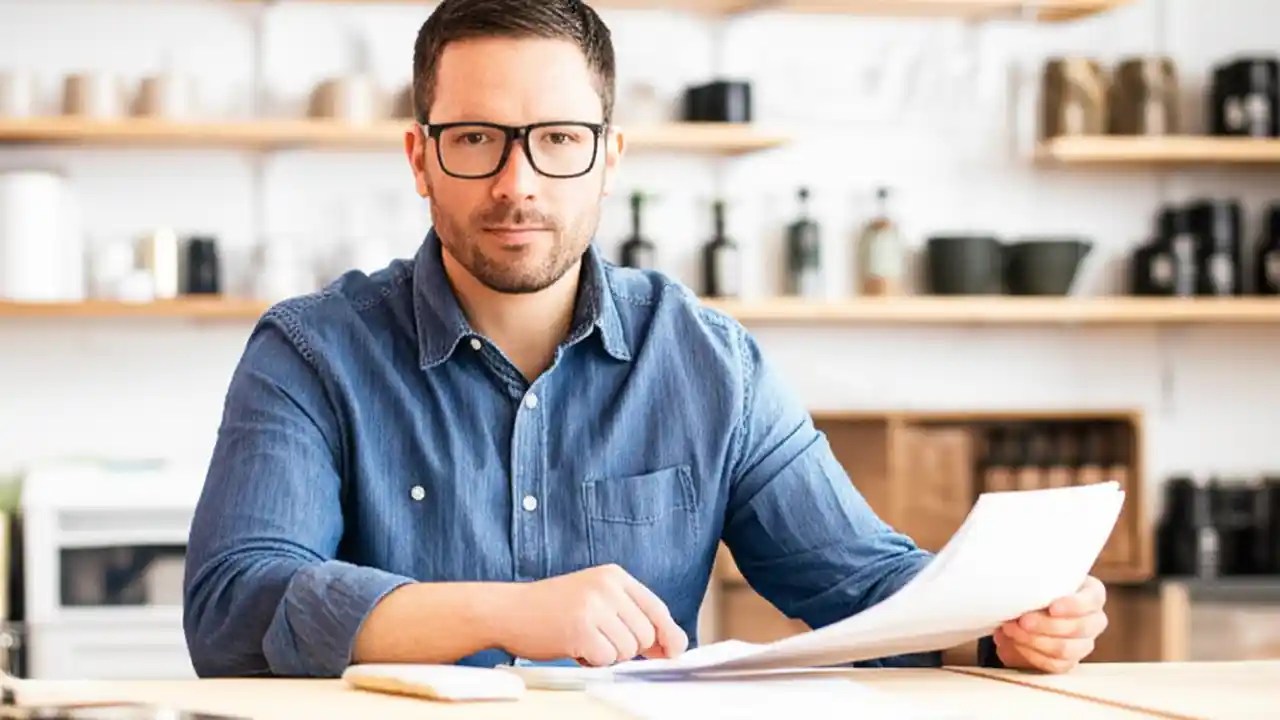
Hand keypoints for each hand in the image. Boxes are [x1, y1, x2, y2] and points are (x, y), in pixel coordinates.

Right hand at [497, 564, 687, 667]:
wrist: (509, 610)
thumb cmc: (552, 609)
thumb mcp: (596, 600)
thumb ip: (631, 617)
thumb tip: (672, 645)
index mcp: (614, 576)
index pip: (657, 608)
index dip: (668, 634)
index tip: (672, 650)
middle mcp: (607, 586)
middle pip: (646, 633)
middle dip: (629, 647)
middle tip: (601, 640)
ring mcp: (593, 606)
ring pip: (628, 649)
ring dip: (609, 654)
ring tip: (585, 640)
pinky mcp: (580, 629)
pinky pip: (606, 659)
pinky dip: (593, 661)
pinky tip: (575, 646)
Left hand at [994, 576, 1107, 673]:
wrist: (1022, 614)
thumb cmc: (1033, 590)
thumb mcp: (1036, 580)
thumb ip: (1036, 582)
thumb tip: (1020, 588)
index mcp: (1092, 594)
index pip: (1093, 600)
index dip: (1074, 605)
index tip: (1052, 607)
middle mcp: (1094, 621)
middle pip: (1080, 628)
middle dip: (1047, 625)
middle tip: (1022, 620)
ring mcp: (1084, 644)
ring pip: (1066, 649)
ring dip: (1035, 640)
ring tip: (1012, 630)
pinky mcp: (1068, 662)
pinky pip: (1054, 664)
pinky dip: (1031, 654)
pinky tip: (1016, 643)